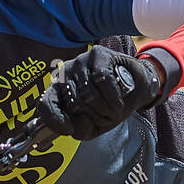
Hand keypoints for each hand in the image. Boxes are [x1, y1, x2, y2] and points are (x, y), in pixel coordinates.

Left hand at [36, 46, 163, 139]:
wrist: (137, 89)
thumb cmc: (110, 106)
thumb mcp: (94, 126)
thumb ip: (80, 130)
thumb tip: (71, 126)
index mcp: (58, 91)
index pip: (46, 104)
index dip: (54, 119)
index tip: (68, 130)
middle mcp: (65, 73)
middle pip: (74, 103)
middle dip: (94, 117)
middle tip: (107, 118)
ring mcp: (80, 61)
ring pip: (88, 93)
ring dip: (106, 109)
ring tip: (114, 111)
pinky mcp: (97, 54)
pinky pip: (102, 79)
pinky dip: (112, 96)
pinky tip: (118, 101)